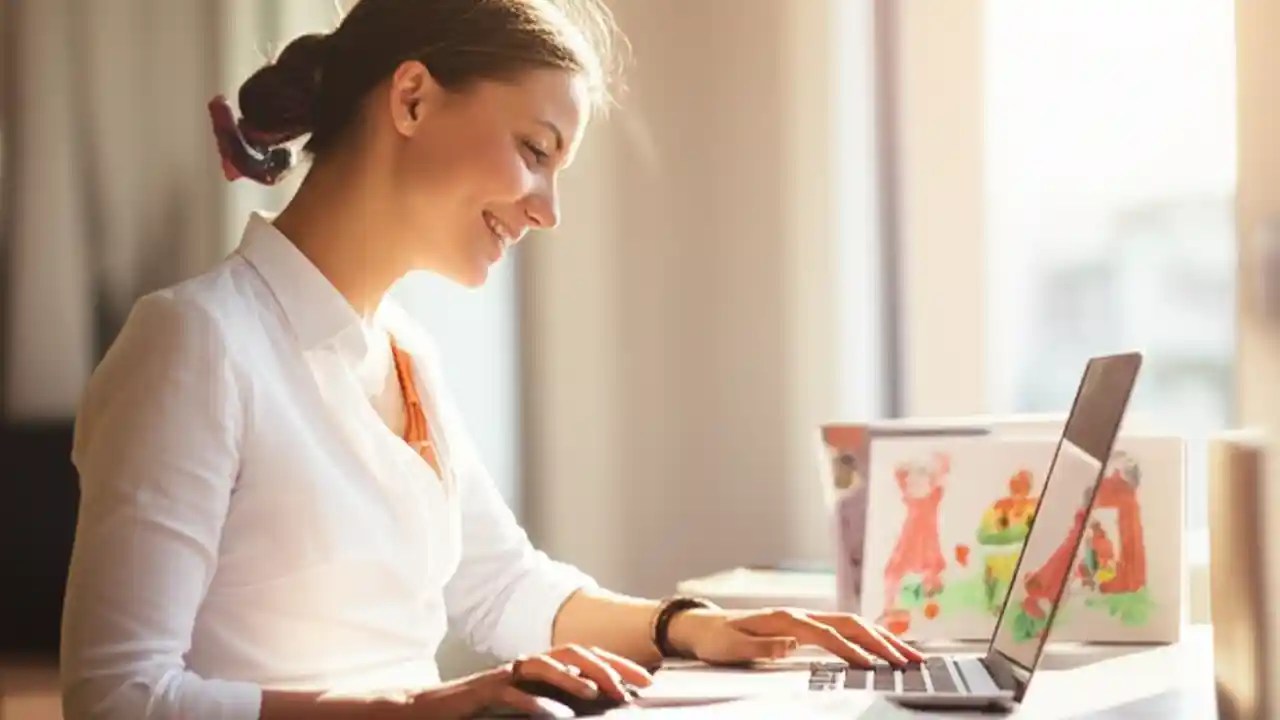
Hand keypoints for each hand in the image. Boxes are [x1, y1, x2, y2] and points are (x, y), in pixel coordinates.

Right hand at [402, 644, 653, 717]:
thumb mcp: (529, 705)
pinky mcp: (484, 691)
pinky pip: (512, 693)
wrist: (429, 711)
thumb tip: (602, 704)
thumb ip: (559, 701)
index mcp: (541, 667)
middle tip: (631, 687)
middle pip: (572, 653)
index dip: (618, 664)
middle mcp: (526, 664)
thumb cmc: (482, 711)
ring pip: (544, 664)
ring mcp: (505, 675)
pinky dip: (534, 703)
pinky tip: (553, 715)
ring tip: (596, 695)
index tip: (647, 681)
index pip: (587, 656)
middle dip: (605, 667)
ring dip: (573, 678)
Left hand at [666, 607, 924, 668]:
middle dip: (883, 642)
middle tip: (910, 661)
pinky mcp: (805, 626)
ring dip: (882, 638)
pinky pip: (844, 629)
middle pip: (851, 624)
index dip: (852, 651)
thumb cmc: (717, 639)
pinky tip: (883, 648)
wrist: (703, 626)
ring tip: (908, 655)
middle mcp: (800, 615)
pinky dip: (868, 637)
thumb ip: (760, 647)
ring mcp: (805, 619)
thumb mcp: (731, 647)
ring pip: (853, 624)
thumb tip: (790, 645)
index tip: (874, 667)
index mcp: (785, 619)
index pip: (828, 635)